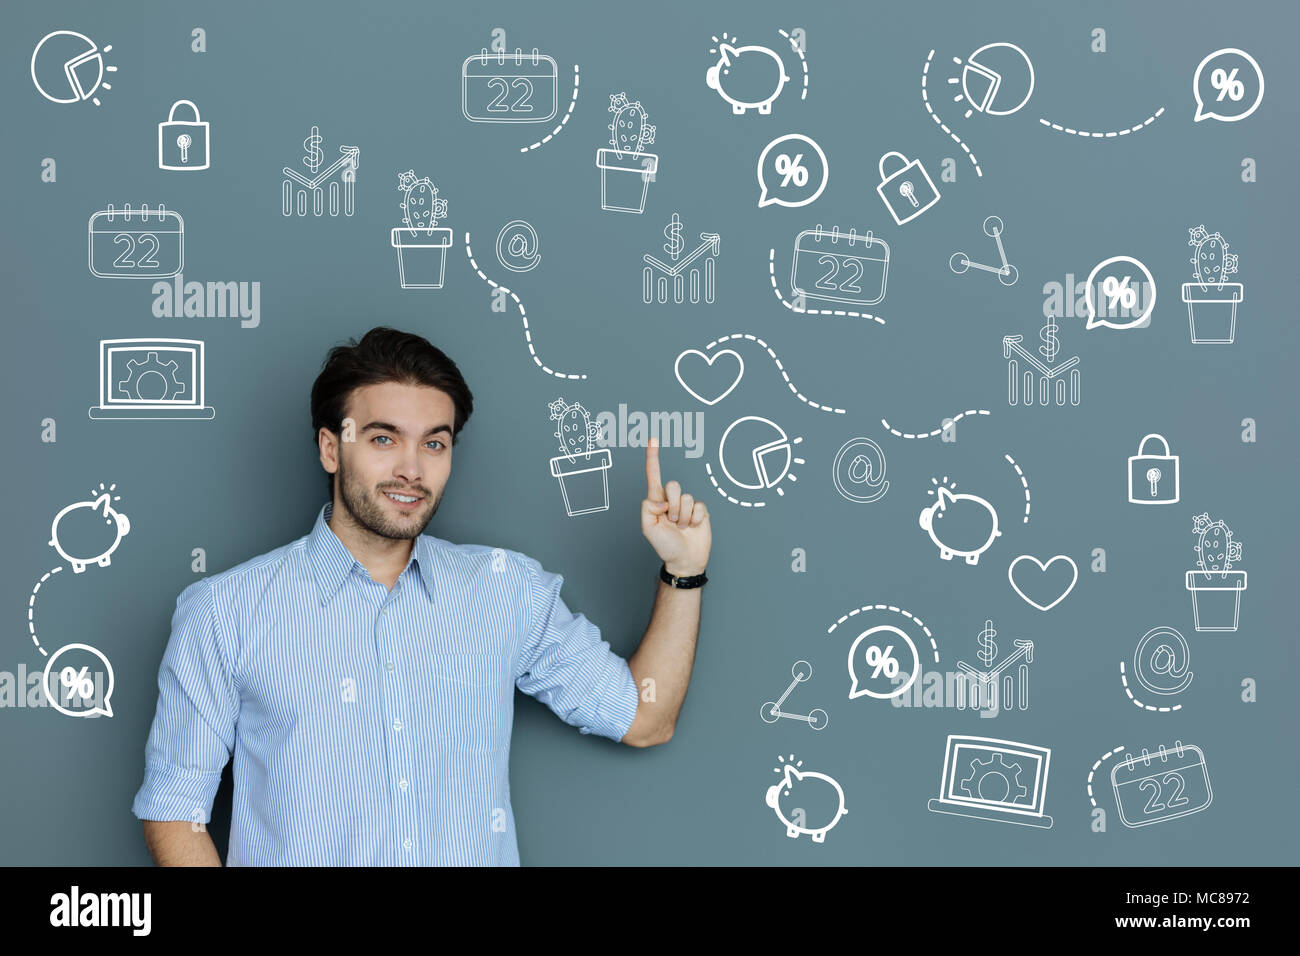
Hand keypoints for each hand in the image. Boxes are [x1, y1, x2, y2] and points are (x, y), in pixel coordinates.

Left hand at [641, 437, 711, 576]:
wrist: (685, 560)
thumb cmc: (664, 545)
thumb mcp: (648, 528)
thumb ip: (648, 509)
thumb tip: (662, 500)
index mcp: (656, 501)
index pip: (654, 475)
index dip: (652, 457)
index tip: (652, 439)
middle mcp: (672, 500)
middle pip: (673, 486)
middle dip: (673, 506)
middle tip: (671, 522)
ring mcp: (687, 505)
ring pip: (687, 498)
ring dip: (683, 517)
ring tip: (681, 528)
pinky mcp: (701, 511)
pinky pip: (700, 507)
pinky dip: (695, 519)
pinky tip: (693, 527)